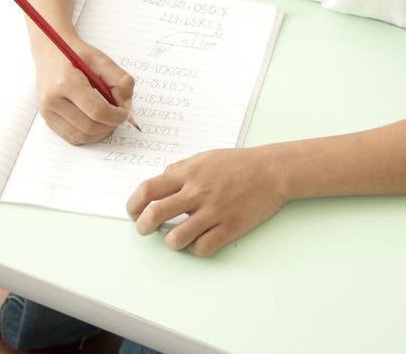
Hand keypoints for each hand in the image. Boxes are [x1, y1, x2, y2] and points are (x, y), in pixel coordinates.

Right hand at [33, 34, 134, 144]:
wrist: (50, 53)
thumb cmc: (76, 55)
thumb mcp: (102, 59)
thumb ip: (119, 80)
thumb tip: (126, 105)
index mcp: (66, 82)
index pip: (96, 110)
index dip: (116, 116)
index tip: (125, 112)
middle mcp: (52, 100)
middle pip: (89, 126)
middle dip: (110, 125)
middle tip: (119, 115)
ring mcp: (47, 112)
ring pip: (81, 137)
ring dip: (101, 132)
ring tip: (109, 118)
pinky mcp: (47, 120)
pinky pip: (72, 138)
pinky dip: (89, 135)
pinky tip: (97, 122)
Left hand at [126, 146, 287, 255]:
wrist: (272, 170)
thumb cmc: (240, 163)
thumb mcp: (206, 157)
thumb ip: (182, 168)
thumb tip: (162, 179)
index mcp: (189, 173)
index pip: (149, 189)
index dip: (133, 204)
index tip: (133, 212)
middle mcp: (197, 192)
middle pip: (155, 214)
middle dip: (143, 227)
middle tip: (145, 229)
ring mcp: (213, 211)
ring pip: (176, 238)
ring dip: (170, 242)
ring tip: (175, 237)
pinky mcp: (229, 227)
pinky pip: (202, 248)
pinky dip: (195, 249)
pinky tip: (198, 241)